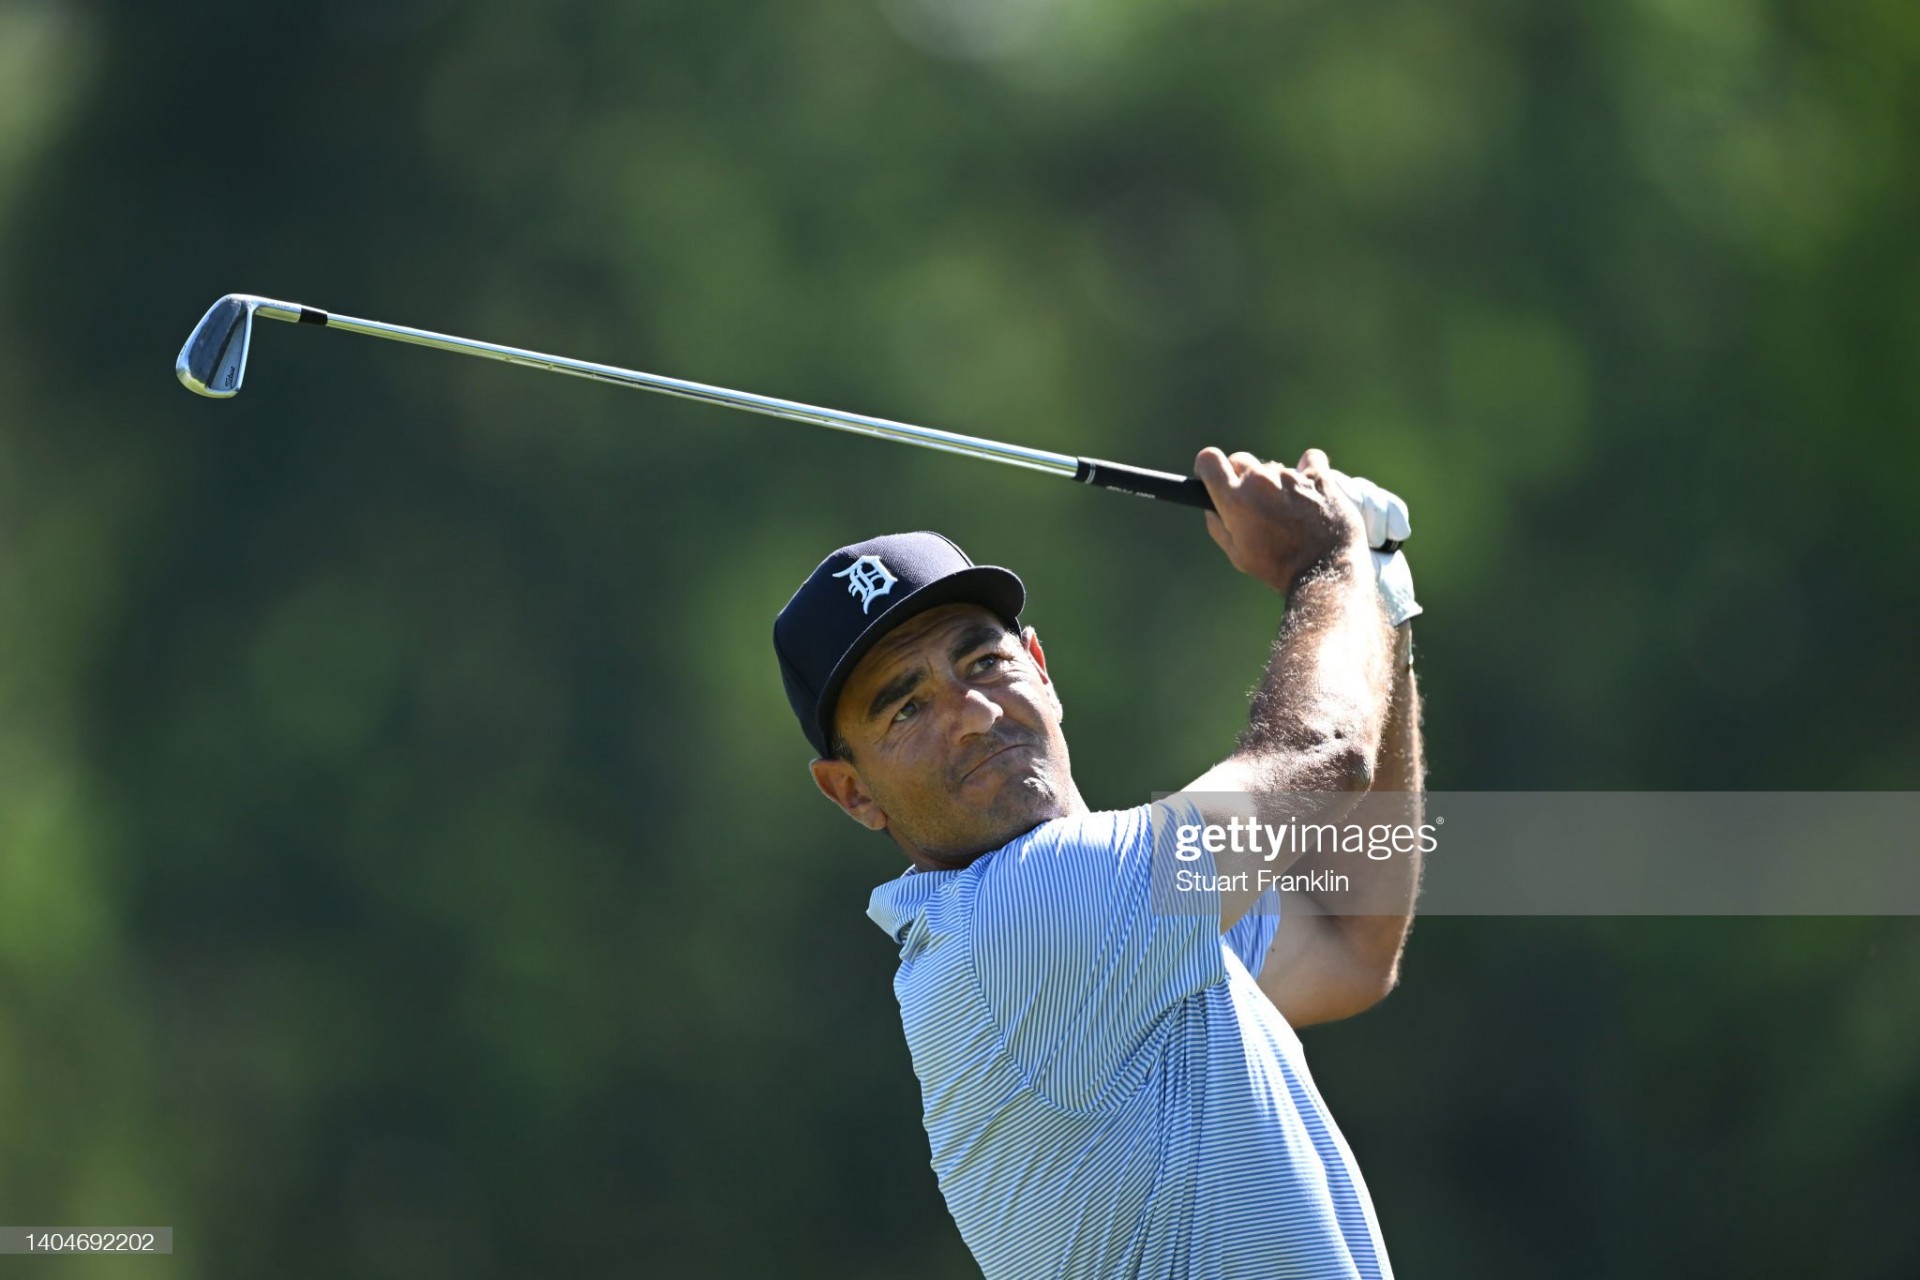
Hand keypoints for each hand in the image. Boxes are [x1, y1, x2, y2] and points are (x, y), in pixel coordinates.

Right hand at [1195, 447, 1368, 593]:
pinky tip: (1309, 487)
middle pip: (1240, 460)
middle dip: (1241, 477)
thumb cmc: (1278, 569)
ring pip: (1275, 467)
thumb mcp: (1237, 555)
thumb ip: (1218, 527)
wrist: (1325, 572)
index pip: (1209, 459)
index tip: (1215, 476)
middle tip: (1254, 502)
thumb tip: (1212, 508)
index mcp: (1235, 500)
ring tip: (1289, 511)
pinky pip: (1311, 459)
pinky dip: (1308, 470)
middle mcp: (1260, 482)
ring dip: (1276, 483)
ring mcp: (1291, 477)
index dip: (1208, 466)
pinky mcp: (1319, 477)